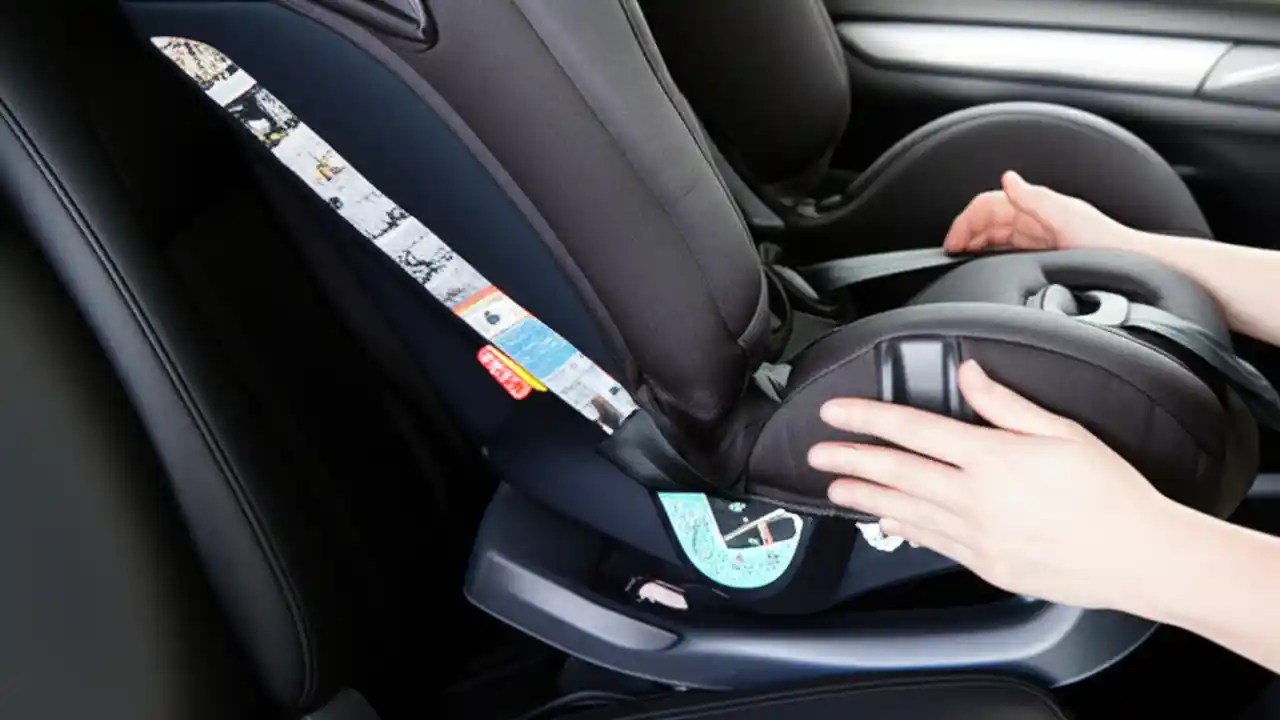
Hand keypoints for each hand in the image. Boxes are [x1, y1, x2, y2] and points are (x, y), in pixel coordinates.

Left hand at [807, 360, 1181, 610]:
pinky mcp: (986, 564)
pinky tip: (887, 522)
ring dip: (865, 497)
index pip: (913, 430)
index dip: (867, 418)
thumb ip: (1005, 403)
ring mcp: (977, 537)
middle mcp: (976, 499)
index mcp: (992, 458)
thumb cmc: (1109, 493)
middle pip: (897, 473)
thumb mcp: (1061, 432)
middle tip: (816, 454)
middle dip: (850, 461)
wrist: (1139, 557)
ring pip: (905, 511)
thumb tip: (968, 372)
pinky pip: (932, 543)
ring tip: (835, 490)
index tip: (835, 413)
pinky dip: (903, 529)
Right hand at [942, 171, 1135, 254]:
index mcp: (1037, 206)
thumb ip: (1035, 199)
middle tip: (950, 254)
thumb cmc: (1106, 243)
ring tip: (960, 259)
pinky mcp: (1041, 254)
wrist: (1133, 263)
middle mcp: (1035, 219)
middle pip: (988, 220)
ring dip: (974, 244)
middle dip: (965, 233)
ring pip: (994, 236)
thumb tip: (1007, 180)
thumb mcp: (1067, 217)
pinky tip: (984, 265)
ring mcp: (1038, 237)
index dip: (966, 220)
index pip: (989, 205)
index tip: (952, 241)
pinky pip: (1006, 250)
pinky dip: (988, 255)